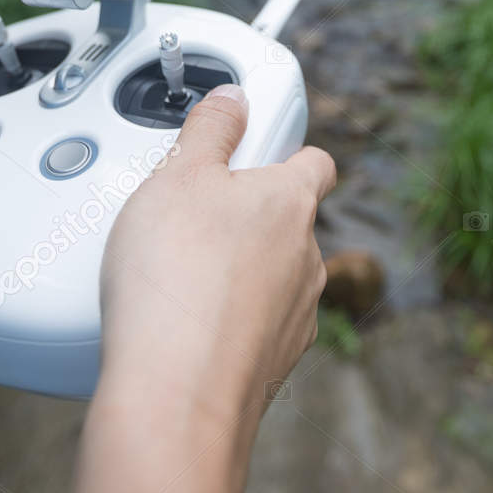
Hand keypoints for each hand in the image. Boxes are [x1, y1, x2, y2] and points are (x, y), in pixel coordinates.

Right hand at [75, 84, 335, 492]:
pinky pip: (253, 331)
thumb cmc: (178, 279)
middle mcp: (307, 261)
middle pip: (288, 225)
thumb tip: (233, 99)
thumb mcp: (179, 176)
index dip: (289, 151)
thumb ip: (209, 129)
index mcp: (292, 203)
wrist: (177, 393)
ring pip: (273, 281)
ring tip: (178, 278)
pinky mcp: (272, 364)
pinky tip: (183, 328)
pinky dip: (226, 324)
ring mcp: (295, 317)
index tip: (257, 150)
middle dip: (247, 220)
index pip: (315, 163)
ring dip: (238, 275)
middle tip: (192, 220)